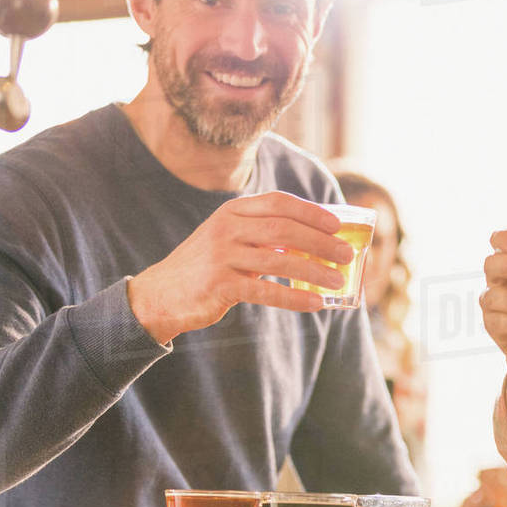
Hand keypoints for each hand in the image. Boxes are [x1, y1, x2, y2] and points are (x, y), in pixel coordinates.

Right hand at [127, 191, 354, 343]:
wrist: (160, 294)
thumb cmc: (207, 266)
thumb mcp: (231, 239)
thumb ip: (264, 235)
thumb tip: (316, 241)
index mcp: (233, 211)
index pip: (279, 202)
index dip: (311, 212)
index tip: (337, 225)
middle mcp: (227, 227)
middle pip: (284, 229)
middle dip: (321, 242)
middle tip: (346, 255)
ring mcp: (221, 255)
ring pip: (279, 260)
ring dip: (315, 271)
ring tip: (338, 281)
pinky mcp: (219, 285)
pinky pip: (266, 291)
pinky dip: (294, 297)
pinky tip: (315, 304)